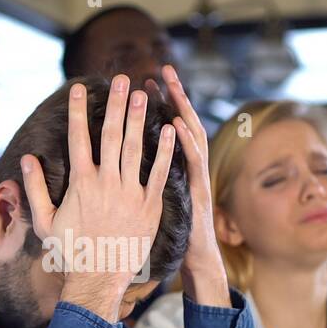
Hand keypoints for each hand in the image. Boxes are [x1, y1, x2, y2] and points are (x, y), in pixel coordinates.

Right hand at [20, 75, 176, 321]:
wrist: (98, 279)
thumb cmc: (70, 251)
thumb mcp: (45, 221)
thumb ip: (34, 189)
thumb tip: (28, 159)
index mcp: (80, 183)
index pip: (78, 138)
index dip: (77, 111)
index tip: (79, 88)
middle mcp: (106, 183)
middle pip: (110, 135)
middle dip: (116, 105)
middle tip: (121, 80)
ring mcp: (130, 193)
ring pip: (135, 148)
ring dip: (139, 119)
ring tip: (144, 95)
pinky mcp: (149, 206)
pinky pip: (159, 173)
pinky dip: (165, 151)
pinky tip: (168, 130)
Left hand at [158, 64, 228, 306]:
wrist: (194, 259)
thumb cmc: (173, 232)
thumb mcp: (158, 202)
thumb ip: (151, 179)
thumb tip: (130, 163)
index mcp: (177, 167)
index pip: (166, 128)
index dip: (158, 105)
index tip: (144, 83)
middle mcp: (189, 167)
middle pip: (182, 122)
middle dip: (174, 95)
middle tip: (162, 68)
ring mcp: (195, 177)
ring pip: (191, 136)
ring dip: (182, 109)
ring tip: (171, 86)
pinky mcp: (196, 192)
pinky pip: (191, 163)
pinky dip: (184, 142)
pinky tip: (176, 124)